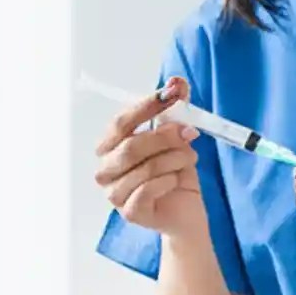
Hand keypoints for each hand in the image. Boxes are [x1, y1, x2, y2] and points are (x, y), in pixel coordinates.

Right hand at [93, 77, 206, 239]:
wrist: (186, 211)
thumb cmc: (174, 172)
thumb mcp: (177, 136)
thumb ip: (175, 109)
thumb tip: (177, 82)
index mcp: (110, 147)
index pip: (121, 123)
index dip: (147, 107)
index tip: (172, 95)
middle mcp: (106, 170)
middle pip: (131, 146)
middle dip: (166, 136)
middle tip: (189, 132)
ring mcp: (114, 194)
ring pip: (145, 168)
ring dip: (175, 159)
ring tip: (189, 158)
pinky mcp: (129, 212)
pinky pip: (150, 189)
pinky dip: (170, 180)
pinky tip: (176, 180)